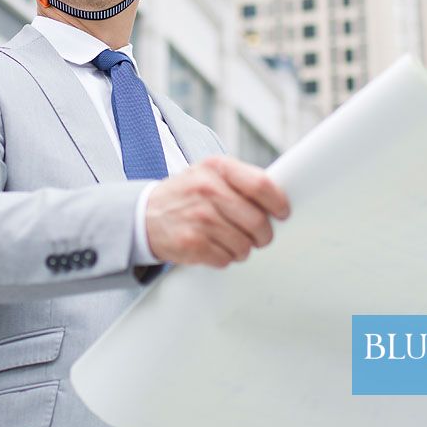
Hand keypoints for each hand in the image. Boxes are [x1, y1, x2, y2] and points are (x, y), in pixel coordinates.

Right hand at [144, 155, 290, 267]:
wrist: (144, 216)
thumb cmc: (185, 195)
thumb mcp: (208, 174)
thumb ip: (240, 182)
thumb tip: (277, 201)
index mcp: (217, 168)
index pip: (261, 185)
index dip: (278, 203)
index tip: (282, 213)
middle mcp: (208, 190)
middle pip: (257, 221)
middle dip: (263, 234)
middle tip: (258, 236)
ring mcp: (199, 217)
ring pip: (244, 245)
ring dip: (242, 248)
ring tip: (228, 239)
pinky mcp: (192, 243)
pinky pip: (226, 259)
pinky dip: (224, 257)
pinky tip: (212, 246)